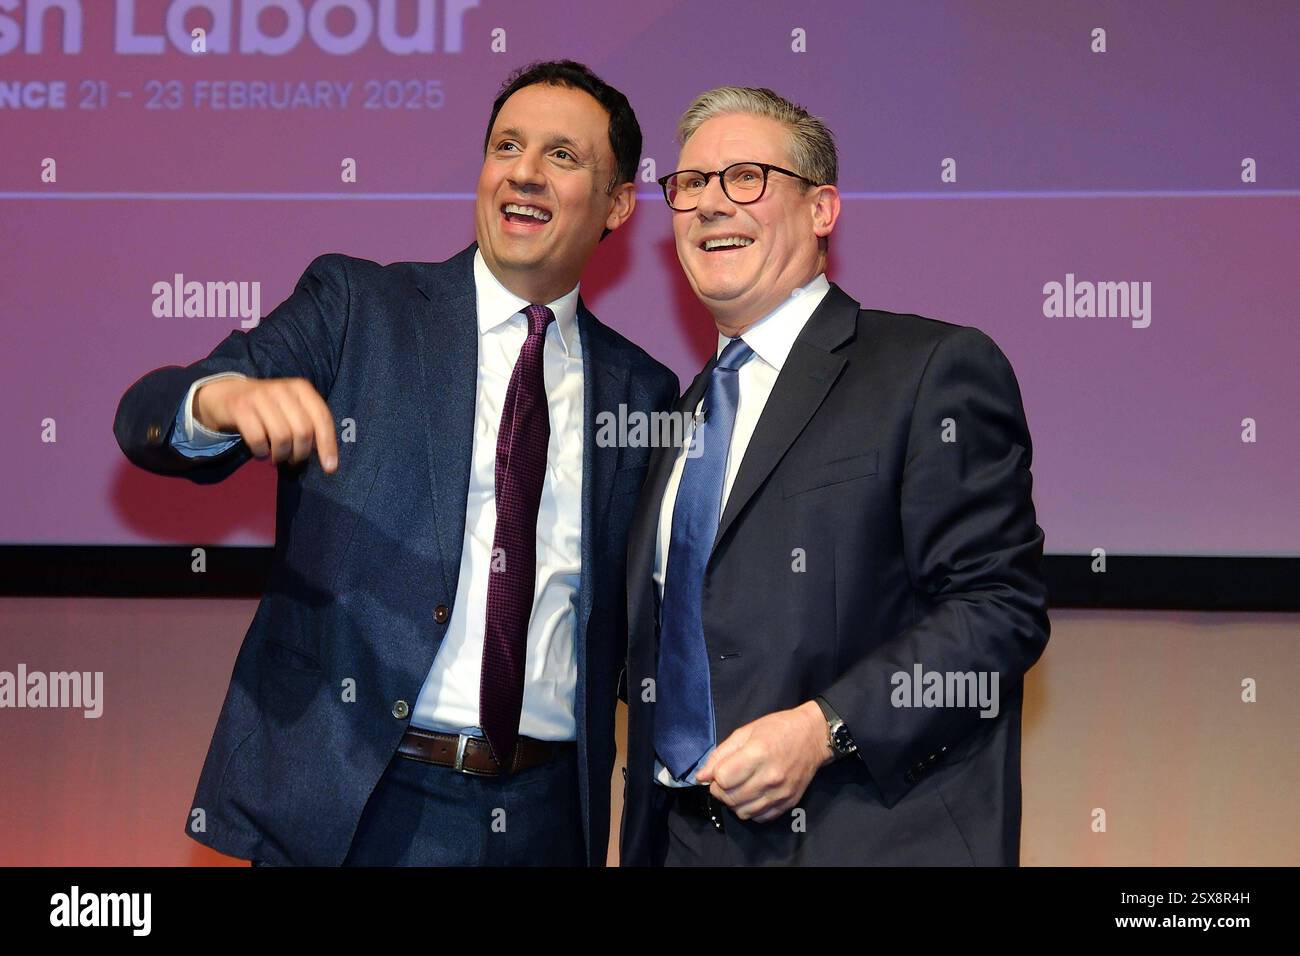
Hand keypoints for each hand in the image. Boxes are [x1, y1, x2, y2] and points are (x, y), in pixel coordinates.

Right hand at [195, 377, 337, 472]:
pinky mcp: (240, 407)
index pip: (322, 418)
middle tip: (293, 459)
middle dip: (300, 453)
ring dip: (281, 455)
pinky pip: (258, 439)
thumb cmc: (269, 409)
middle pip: (303, 431)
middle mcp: (282, 389)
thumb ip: (311, 427)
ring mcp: (260, 396)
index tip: (330, 468)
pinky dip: (261, 452)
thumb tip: (327, 460)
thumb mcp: (293, 410)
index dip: (328, 445)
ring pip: (282, 437)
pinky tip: (261, 452)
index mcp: (301, 388)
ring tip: (278, 457)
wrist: (227, 394)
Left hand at [694, 700, 834, 823]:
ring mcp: (780, 793)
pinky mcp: (788, 803)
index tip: (721, 770)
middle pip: (730, 798)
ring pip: (743, 812)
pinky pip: (760, 818)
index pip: (722, 779)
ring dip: (734, 802)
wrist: (813, 736)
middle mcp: (770, 777)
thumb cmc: (777, 729)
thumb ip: (720, 754)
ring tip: (740, 788)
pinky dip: (751, 810)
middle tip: (727, 779)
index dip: (715, 776)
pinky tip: (754, 795)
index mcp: (758, 753)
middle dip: (721, 790)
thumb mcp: (745, 732)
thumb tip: (701, 777)